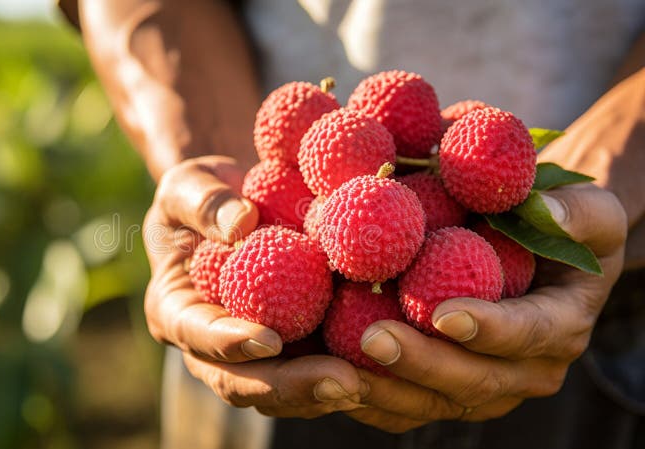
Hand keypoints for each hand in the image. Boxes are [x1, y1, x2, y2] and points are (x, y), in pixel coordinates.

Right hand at [144, 156, 367, 416]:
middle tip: (340, 383)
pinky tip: (396, 359)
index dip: (230, 342)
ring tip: (377, 383)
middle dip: (295, 387)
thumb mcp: (187, 184)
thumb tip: (240, 225)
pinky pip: (325, 362)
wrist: (238, 203)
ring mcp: (261, 353)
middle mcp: (216, 346)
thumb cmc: (202, 193)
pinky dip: (358, 366)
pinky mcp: (301, 345)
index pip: (198, 334)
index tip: (268, 339)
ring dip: (333, 388)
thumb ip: (203, 203)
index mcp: (176, 312)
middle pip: (248, 381)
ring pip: (291, 387)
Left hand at [349, 184, 626, 430]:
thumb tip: (548, 211)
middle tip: (375, 338)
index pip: (528, 334)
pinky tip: (331, 378)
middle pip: (473, 380)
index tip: (445, 315)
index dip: (490, 329)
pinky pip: (405, 408)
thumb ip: (575, 213)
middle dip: (423, 363)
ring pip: (433, 403)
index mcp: (560, 327)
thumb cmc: (561, 225)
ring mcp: (481, 387)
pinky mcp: (443, 392)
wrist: (535, 254)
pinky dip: (369, 399)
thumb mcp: (589, 211)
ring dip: (386, 390)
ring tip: (339, 370)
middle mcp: (523, 370)